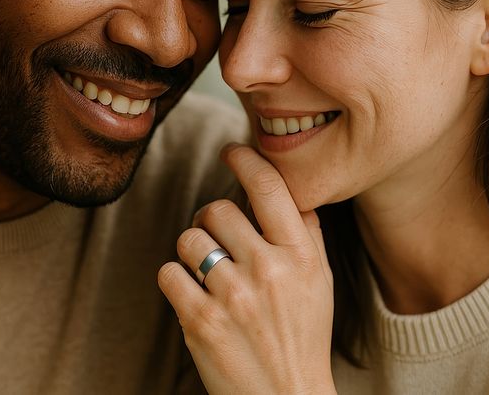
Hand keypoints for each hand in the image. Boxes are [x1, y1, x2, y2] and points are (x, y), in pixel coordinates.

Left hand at [158, 144, 335, 394]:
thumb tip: (286, 185)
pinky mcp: (200, 321)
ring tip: (207, 272)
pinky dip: (175, 280)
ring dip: (192, 250)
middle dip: (211, 218)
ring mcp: (232, 296)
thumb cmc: (302, 337)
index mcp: (300, 256)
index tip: (232, 151)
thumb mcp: (319, 282)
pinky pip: (169, 272)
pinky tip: (192, 295)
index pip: (270, 187)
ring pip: (189, 238)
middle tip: (217, 237)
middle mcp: (268, 271)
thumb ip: (305, 233)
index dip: (245, 160)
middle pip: (218, 209)